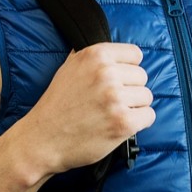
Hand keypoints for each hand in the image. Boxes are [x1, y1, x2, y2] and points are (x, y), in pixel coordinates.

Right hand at [23, 42, 155, 176]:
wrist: (43, 139)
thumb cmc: (57, 105)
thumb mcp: (69, 68)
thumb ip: (92, 58)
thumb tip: (113, 52)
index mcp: (95, 55)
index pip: (135, 54)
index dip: (128, 69)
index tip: (118, 81)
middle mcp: (106, 73)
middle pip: (142, 76)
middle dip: (130, 90)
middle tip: (110, 103)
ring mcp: (115, 98)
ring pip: (147, 97)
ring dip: (134, 107)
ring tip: (112, 114)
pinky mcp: (123, 122)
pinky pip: (149, 116)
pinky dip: (138, 123)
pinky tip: (120, 125)